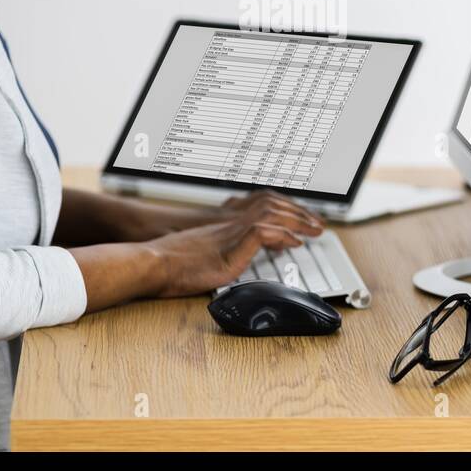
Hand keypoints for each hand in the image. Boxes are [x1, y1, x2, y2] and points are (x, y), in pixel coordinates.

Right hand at [147, 191, 325, 296]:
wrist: (151, 264)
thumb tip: (228, 263)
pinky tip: (294, 242)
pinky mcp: (228, 249)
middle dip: (299, 213)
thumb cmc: (168, 264)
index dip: (285, 210)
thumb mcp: (200, 254)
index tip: (302, 220)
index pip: (261, 207)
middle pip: (271, 206)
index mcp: (224, 225)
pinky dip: (281, 235)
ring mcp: (229, 234)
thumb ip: (218, 253)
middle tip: (318, 223)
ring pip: (271, 215)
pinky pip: (261, 233)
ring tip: (314, 230)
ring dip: (297, 221)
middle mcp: (229, 224)